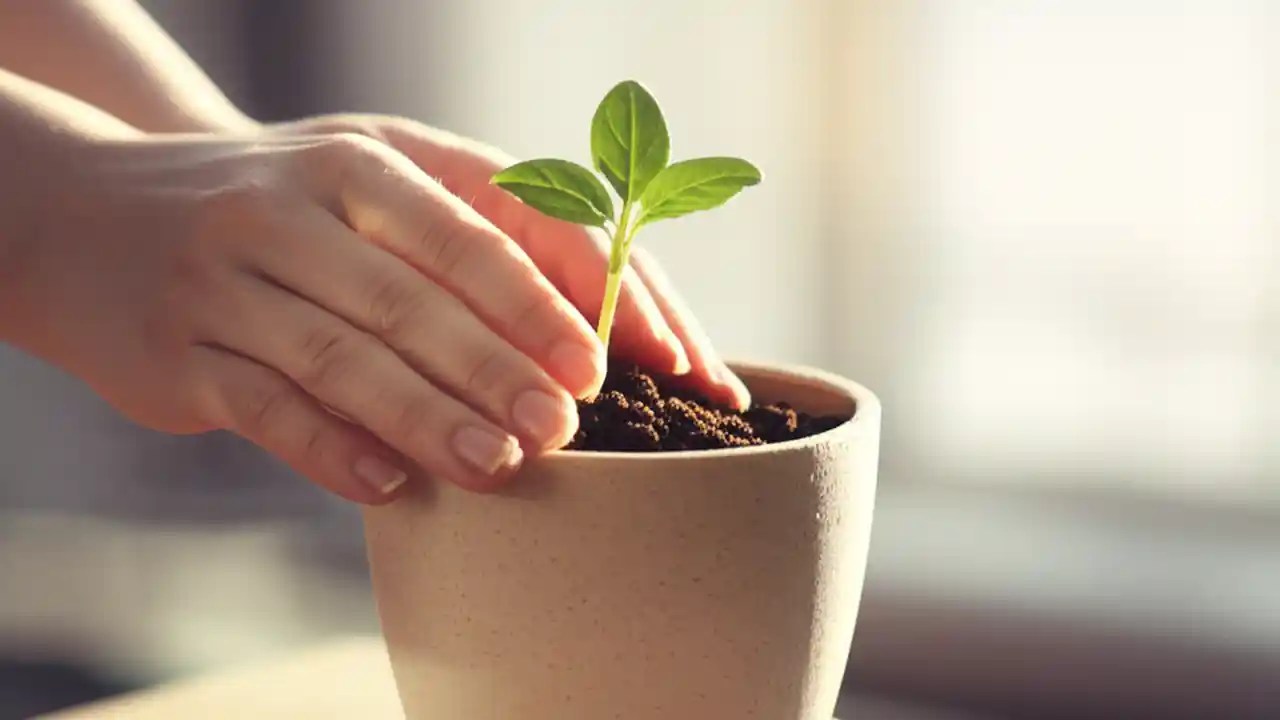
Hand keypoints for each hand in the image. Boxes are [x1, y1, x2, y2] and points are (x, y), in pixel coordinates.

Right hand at [13, 132, 605, 502]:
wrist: (91, 213)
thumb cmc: (283, 211)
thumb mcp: (363, 185)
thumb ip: (463, 236)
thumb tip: (591, 326)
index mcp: (360, 162)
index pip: (470, 231)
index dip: (541, 300)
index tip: (603, 364)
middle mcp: (288, 208)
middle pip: (410, 297)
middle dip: (495, 366)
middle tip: (560, 426)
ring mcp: (225, 278)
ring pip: (341, 358)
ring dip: (426, 417)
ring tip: (497, 465)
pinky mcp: (178, 352)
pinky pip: (266, 408)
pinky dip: (332, 449)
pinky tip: (391, 485)